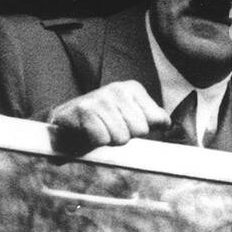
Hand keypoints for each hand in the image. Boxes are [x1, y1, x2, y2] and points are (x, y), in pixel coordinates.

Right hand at [47, 81, 170, 149]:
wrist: (63, 124)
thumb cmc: (100, 122)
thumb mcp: (130, 117)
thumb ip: (152, 119)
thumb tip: (168, 123)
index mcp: (133, 89)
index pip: (157, 120)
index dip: (143, 130)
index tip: (127, 126)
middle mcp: (117, 89)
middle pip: (140, 130)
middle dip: (125, 137)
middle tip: (110, 130)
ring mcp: (99, 98)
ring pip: (121, 136)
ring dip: (109, 141)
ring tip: (98, 132)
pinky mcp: (82, 110)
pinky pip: (102, 138)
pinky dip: (94, 142)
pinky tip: (87, 133)